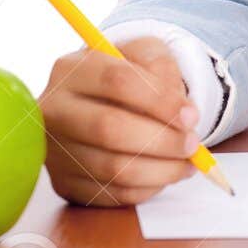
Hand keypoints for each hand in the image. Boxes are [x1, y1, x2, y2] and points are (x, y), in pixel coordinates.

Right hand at [39, 36, 201, 206]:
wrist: (101, 101)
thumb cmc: (129, 75)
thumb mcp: (146, 54)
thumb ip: (163, 68)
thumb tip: (182, 110)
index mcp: (72, 69)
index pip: (117, 81)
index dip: (160, 100)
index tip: (191, 115)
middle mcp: (54, 110)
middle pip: (109, 128)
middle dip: (162, 139)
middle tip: (192, 144)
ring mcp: (55, 150)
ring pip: (112, 168)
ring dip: (161, 169)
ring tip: (187, 161)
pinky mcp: (64, 183)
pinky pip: (112, 194)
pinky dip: (148, 188)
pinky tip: (165, 173)